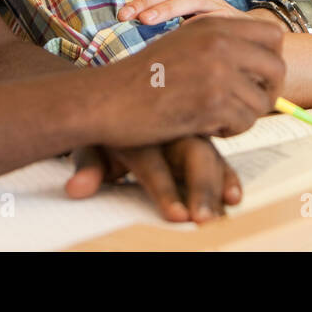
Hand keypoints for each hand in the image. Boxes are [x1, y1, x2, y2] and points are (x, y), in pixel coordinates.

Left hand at [66, 138, 241, 223]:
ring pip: (210, 154)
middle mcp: (170, 127)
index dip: (165, 190)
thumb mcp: (90, 144)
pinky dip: (229, 176)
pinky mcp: (202, 141)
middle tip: (205, 218)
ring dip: (220, 183)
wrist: (116, 93)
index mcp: (139, 129)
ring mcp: (189, 131)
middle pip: (192, 154)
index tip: (177, 216)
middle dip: (201, 188)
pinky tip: (235, 196)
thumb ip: (88, 165)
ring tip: (228, 206)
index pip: (153, 162)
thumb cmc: (104, 130)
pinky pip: (220, 158)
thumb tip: (77, 188)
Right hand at [93, 15, 284, 146]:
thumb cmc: (141, 77)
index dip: (272, 58)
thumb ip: (220, 47)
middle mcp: (220, 43)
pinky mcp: (212, 102)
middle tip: (247, 105)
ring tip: (217, 118)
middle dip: (269, 91)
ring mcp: (218, 72)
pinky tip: (206, 127)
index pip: (273, 35)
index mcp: (214, 25)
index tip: (258, 77)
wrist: (106, 99)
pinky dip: (230, 131)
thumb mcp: (182, 44)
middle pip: (277, 67)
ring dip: (245, 116)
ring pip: (262, 101)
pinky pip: (244, 122)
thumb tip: (266, 67)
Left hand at [118, 0, 244, 23]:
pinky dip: (196, 23)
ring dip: (166, 8)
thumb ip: (158, 18)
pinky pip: (212, 18)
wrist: (252, 35)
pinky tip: (181, 34)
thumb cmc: (208, 30)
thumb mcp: (182, 20)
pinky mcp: (228, 19)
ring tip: (145, 21)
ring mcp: (214, 4)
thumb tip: (123, 23)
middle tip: (123, 14)